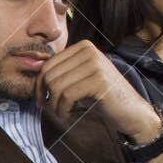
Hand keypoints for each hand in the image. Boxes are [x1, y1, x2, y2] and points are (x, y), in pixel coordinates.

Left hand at [36, 41, 162, 143]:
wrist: (131, 111)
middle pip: (50, 74)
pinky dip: (62, 109)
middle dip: (45, 96)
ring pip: (56, 85)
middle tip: (50, 110)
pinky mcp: (98, 80)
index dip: (39, 85)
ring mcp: (95, 64)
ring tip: (61, 114)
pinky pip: (67, 96)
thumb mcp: (80, 79)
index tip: (42, 101)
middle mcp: (89, 51)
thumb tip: (31, 68)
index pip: (48, 64)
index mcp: (83, 46)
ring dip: (54, 106)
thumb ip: (62, 72)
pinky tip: (67, 116)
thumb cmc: (101, 97)